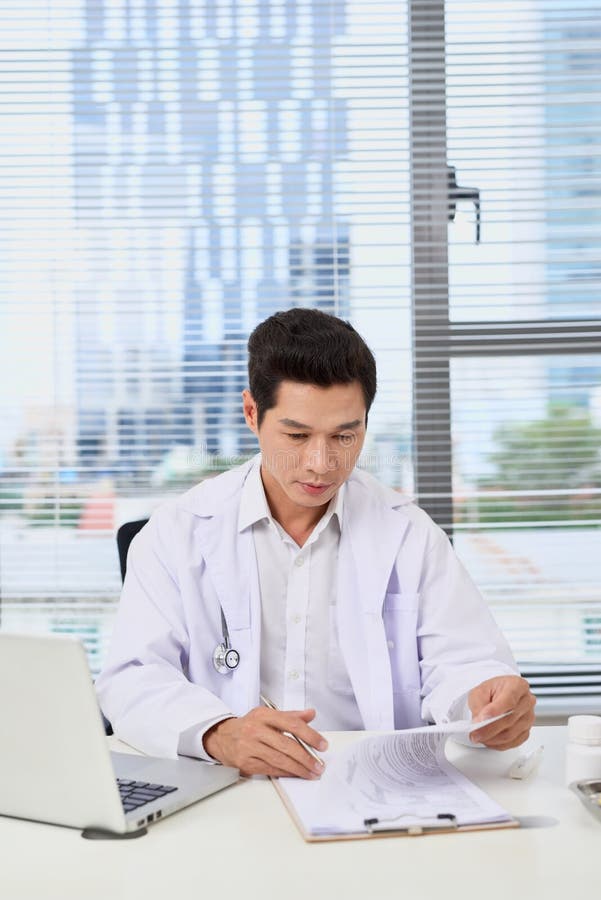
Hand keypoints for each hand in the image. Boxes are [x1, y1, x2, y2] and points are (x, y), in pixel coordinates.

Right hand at [202, 706, 327, 778]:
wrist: (222, 737)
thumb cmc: (248, 726)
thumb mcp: (267, 715)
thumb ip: (290, 716)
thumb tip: (310, 714)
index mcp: (264, 715)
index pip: (292, 724)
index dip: (310, 735)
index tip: (322, 744)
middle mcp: (256, 730)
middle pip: (286, 745)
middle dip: (306, 757)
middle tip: (319, 765)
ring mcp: (250, 747)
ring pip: (279, 760)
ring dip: (299, 769)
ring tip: (311, 772)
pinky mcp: (246, 762)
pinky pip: (271, 769)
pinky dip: (286, 773)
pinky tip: (296, 774)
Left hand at [468, 675, 535, 749]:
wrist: (497, 696)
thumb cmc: (491, 691)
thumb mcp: (480, 691)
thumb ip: (479, 705)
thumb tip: (479, 721)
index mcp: (517, 685)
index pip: (508, 700)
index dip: (495, 711)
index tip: (482, 718)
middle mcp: (527, 701)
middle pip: (509, 719)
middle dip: (488, 729)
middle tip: (474, 732)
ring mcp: (528, 717)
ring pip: (511, 734)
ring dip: (492, 739)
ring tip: (479, 736)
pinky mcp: (526, 731)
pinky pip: (513, 742)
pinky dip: (499, 744)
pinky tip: (489, 740)